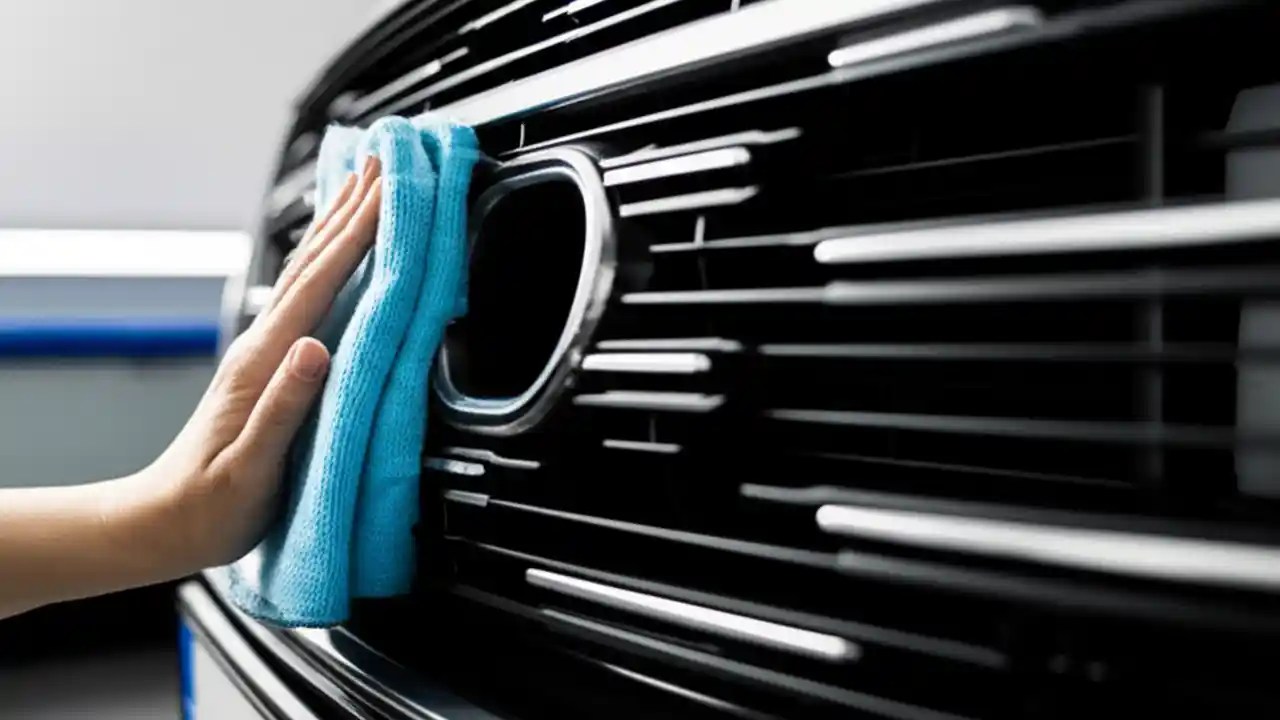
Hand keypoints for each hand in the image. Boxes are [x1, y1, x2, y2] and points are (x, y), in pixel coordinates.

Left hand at [127, 157, 383, 573]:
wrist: (165, 521)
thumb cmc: (211, 505)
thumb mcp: (252, 466)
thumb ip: (285, 405)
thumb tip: (318, 347)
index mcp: (264, 363)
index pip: (318, 286)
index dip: (356, 237)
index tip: (388, 194)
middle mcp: (263, 347)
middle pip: (313, 262)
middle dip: (349, 210)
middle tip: (381, 162)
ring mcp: (264, 353)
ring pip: (307, 272)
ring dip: (337, 226)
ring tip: (363, 188)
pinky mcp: (270, 366)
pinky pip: (305, 297)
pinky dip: (326, 262)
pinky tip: (336, 256)